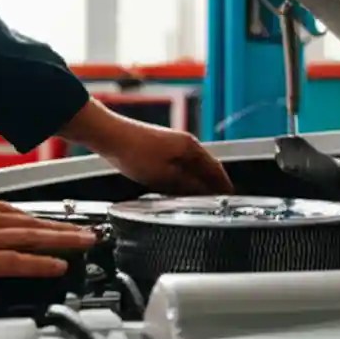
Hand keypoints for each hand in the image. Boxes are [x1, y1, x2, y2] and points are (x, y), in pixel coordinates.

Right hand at [0, 189, 96, 285]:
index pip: (18, 213)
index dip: (44, 222)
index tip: (61, 226)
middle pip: (34, 222)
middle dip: (66, 228)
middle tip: (91, 232)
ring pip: (33, 237)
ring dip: (64, 241)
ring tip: (87, 245)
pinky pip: (16, 260)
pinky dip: (41, 262)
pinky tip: (58, 265)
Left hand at [60, 99, 232, 194]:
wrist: (109, 136)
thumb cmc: (134, 152)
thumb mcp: (164, 177)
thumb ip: (186, 186)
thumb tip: (202, 193)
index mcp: (191, 147)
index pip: (216, 169)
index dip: (224, 186)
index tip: (229, 198)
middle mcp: (184, 143)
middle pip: (205, 167)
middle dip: (211, 185)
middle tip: (215, 202)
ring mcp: (171, 143)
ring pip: (190, 166)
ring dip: (196, 182)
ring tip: (198, 199)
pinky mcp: (159, 147)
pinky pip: (178, 165)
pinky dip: (182, 177)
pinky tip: (176, 188)